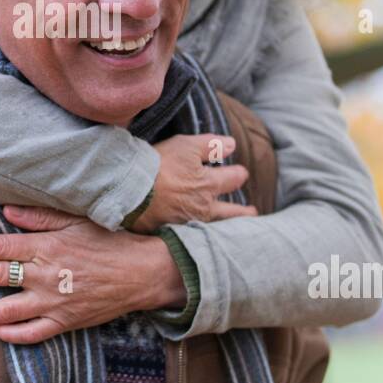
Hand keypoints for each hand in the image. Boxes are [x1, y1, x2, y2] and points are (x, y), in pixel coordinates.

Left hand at [0, 205, 186, 343]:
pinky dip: (10, 334)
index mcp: (47, 246)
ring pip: (6, 311)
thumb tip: (6, 212)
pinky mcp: (66, 322)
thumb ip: (40, 217)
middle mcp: (46, 275)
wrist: (144, 273)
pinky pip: (32, 333)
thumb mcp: (76, 220)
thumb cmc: (110, 240)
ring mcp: (54, 302)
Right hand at [130, 133, 257, 232]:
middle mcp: (203, 209)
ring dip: (225, 226)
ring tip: (231, 230)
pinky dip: (199, 237)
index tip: (241, 173)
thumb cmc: (159, 165)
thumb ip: (211, 145)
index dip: (238, 174)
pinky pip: (191, 237)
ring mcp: (187, 225)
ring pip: (214, 227)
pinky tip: (200, 237)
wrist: (130, 191)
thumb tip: (232, 145)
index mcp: (209, 186)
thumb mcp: (186, 146)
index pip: (233, 179)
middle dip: (243, 212)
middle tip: (252, 212)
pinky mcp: (170, 235)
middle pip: (231, 213)